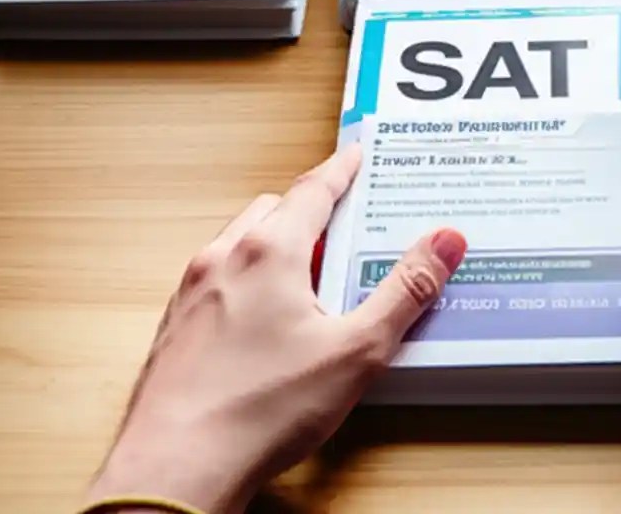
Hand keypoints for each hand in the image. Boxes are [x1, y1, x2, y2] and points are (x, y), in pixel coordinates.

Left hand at [85, 147, 467, 513]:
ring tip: (310, 278)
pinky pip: (217, 281)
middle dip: (310, 211)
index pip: (313, 191)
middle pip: (273, 212)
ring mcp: (191, 292)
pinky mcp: (176, 327)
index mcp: (269, 252)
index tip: (355, 155)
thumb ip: (405, 291)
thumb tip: (444, 241)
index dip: (341, 170)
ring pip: (239, 245)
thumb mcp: (357, 350)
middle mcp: (223, 259)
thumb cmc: (260, 410)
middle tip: (344, 225)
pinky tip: (265, 322)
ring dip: (275, 246)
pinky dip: (247, 281)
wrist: (176, 466)